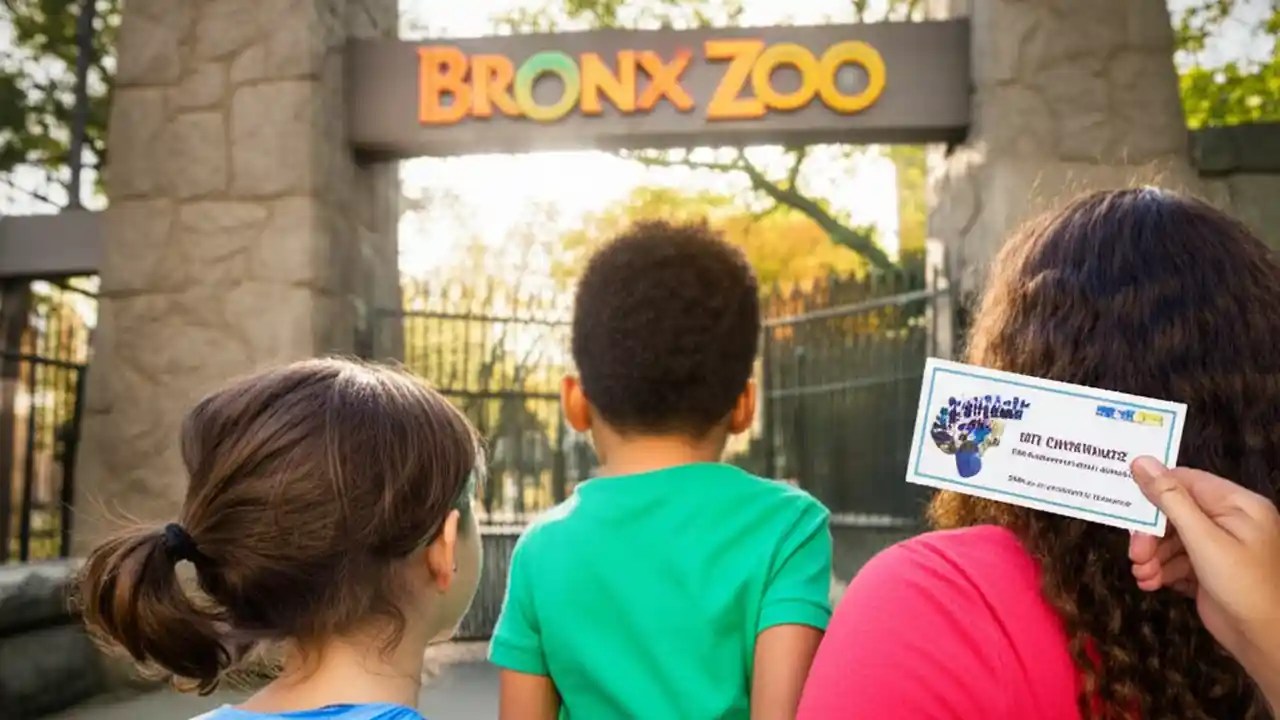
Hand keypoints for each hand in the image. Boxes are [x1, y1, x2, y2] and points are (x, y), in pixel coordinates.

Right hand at [1129, 456, 1279, 709]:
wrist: (1265, 640)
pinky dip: (1161, 570)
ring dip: (1152, 556)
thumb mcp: (1203, 539)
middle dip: (1151, 534)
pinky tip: (1151, 583)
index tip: (1125, 502)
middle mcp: (1230, 521)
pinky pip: (1177, 561)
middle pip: (1175, 513)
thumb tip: (1140, 461)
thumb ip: (1170, 499)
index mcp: (1238, 505)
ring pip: (1172, 539)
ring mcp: (1219, 547)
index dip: (1154, 489)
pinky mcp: (1209, 571)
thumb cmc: (1241, 583)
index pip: (1187, 481)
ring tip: (1142, 575)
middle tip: (1135, 553)